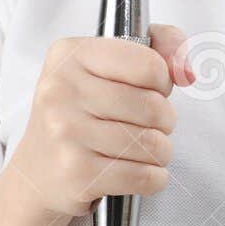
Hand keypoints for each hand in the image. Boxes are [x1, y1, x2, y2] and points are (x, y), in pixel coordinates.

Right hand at [10, 24, 194, 217]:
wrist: (37, 174)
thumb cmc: (81, 114)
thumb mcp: (108, 66)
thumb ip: (158, 48)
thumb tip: (187, 70)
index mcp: (70, 55)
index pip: (148, 64)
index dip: (162, 81)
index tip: (151, 89)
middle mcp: (61, 91)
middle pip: (153, 107)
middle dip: (164, 120)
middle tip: (148, 124)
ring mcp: (65, 133)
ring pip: (153, 144)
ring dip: (160, 152)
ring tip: (141, 149)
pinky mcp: (77, 174)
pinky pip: (144, 176)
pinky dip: (153, 178)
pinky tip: (138, 171)